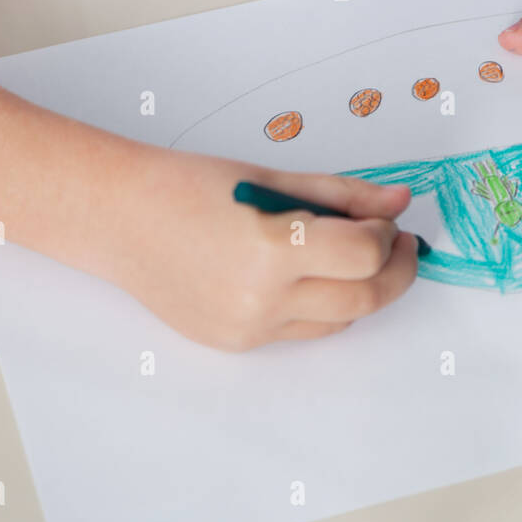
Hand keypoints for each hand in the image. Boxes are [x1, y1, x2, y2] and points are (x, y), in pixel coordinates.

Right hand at [85, 146, 417, 350]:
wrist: (121, 220)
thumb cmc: (187, 187)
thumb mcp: (271, 179)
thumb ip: (342, 195)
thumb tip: (399, 201)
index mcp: (271, 248)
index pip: (363, 254)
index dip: (387, 235)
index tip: (386, 218)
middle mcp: (261, 298)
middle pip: (363, 297)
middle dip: (394, 270)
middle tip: (398, 243)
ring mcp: (249, 327)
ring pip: (339, 321)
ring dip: (362, 290)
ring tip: (355, 255)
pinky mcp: (238, 343)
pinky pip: (303, 332)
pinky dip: (323, 306)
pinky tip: (314, 275)